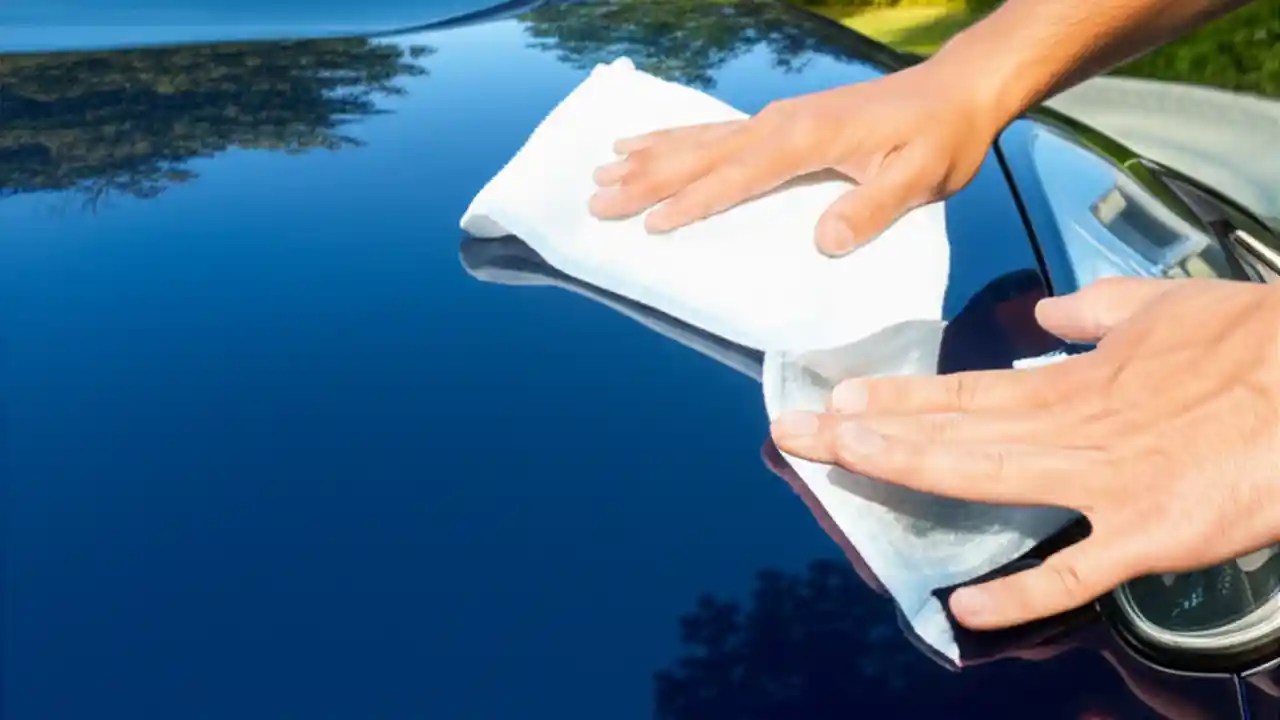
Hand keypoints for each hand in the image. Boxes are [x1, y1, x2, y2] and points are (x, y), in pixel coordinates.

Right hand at [588, 61, 1003, 255]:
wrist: (956, 91)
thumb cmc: (940, 138)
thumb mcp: (921, 178)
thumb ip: (874, 209)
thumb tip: (825, 241)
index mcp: (806, 138)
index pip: (738, 175)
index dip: (694, 201)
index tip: (651, 223)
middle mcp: (781, 123)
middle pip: (701, 153)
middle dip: (647, 178)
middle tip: (595, 198)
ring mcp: (777, 119)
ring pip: (700, 139)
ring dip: (650, 157)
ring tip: (602, 169)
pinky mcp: (781, 122)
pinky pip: (716, 130)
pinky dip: (676, 139)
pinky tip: (649, 142)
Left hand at [768, 277, 1279, 629]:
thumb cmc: (1255, 343)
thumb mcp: (1164, 307)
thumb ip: (1095, 312)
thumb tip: (1048, 313)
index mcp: (1075, 381)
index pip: (964, 389)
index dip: (895, 396)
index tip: (836, 398)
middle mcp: (1072, 429)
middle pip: (952, 431)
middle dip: (868, 431)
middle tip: (794, 432)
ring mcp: (1107, 484)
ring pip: (987, 478)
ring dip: (909, 469)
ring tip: (841, 462)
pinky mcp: (1151, 534)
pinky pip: (1076, 572)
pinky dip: (1021, 595)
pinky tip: (965, 611)